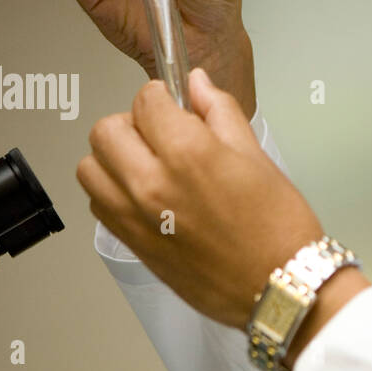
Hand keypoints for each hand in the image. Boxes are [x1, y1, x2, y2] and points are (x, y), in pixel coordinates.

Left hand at [76, 68, 368, 340]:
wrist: (280, 286)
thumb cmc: (278, 228)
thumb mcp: (256, 157)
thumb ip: (220, 112)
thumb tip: (197, 84)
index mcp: (188, 154)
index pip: (146, 101)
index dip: (163, 98)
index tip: (176, 106)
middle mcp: (152, 184)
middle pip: (106, 131)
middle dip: (132, 124)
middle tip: (160, 135)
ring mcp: (136, 218)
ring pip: (91, 168)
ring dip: (113, 159)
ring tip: (146, 166)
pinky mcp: (133, 245)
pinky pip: (98, 205)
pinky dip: (112, 193)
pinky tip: (144, 196)